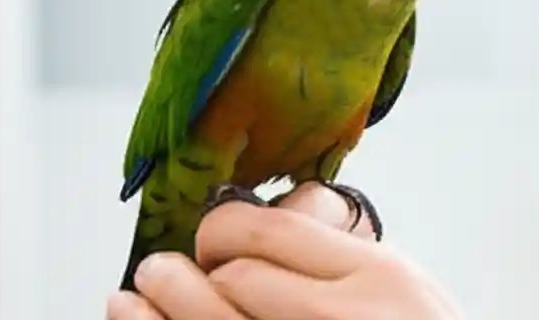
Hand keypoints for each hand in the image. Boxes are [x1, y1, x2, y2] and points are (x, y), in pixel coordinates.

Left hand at [105, 182, 461, 319]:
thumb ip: (344, 260)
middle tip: (159, 267)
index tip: (214, 238)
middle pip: (228, 278)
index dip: (224, 229)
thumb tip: (263, 228)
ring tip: (137, 292)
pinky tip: (134, 318)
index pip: (271, 233)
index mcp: (375, 279)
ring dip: (154, 304)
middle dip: (180, 269)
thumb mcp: (404, 288)